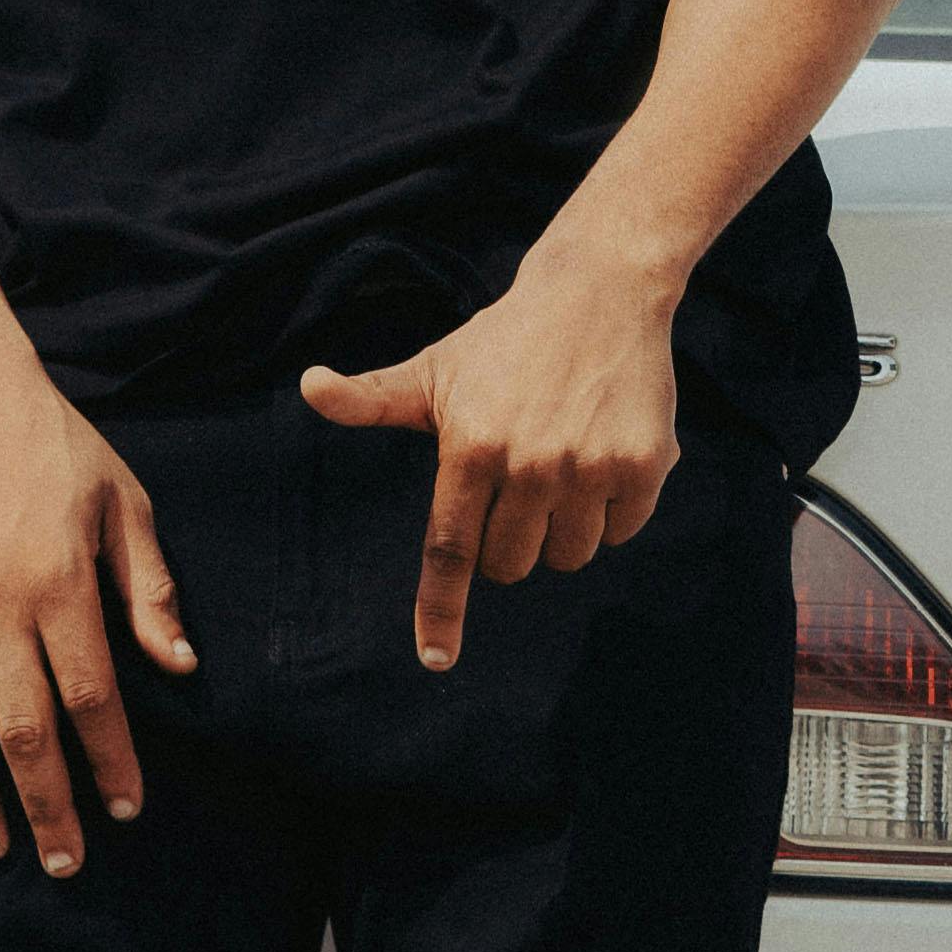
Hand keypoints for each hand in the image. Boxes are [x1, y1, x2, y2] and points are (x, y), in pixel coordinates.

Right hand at [0, 365, 187, 870]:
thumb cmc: (53, 446)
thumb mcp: (126, 504)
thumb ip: (149, 591)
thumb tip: (179, 665)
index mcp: (60, 584)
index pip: (91, 697)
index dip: (110, 760)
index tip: (126, 807)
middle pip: (22, 730)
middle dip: (46, 804)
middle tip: (67, 861)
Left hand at [299, 230, 681, 671]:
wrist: (600, 291)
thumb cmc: (506, 339)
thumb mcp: (436, 369)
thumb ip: (373, 397)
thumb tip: (309, 386)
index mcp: (471, 447)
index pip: (450, 550)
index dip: (441, 610)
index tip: (434, 660)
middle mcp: (529, 463)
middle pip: (511, 563)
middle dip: (509, 543)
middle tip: (518, 486)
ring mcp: (588, 467)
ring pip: (569, 555)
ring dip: (563, 530)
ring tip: (563, 466)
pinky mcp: (642, 465)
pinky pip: (620, 532)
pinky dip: (612, 513)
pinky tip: (604, 458)